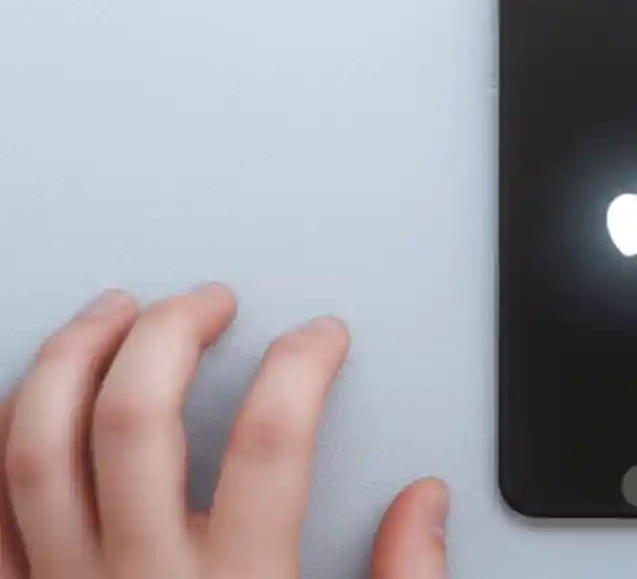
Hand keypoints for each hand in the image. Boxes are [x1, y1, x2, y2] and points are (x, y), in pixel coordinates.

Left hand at [0, 285, 449, 578]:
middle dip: (174, 332)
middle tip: (208, 304)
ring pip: (36, 446)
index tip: (320, 339)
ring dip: (73, 358)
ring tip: (112, 315)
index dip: (301, 366)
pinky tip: (30, 401)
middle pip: (140, 418)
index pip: (269, 440)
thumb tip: (423, 505)